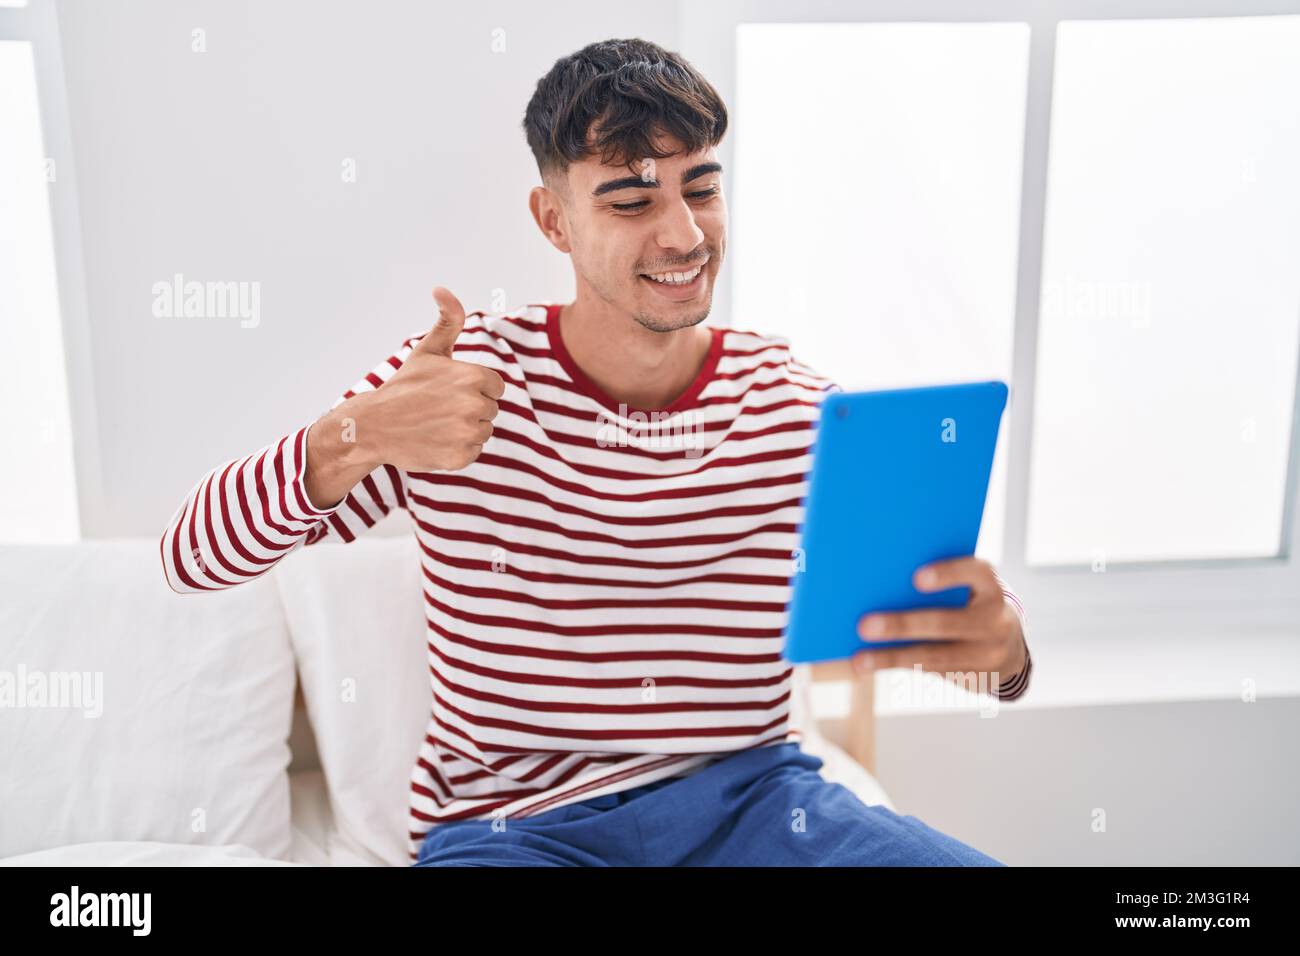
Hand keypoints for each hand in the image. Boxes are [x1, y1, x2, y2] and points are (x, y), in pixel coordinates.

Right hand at [354, 286, 505, 472]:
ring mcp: (467, 433)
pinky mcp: (460, 457)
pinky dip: (458, 450)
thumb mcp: (428, 351)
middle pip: (491, 409)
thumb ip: (448, 321)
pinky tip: (435, 440)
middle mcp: (474, 405)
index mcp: (473, 377)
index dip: (475, 389)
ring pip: (483, 431)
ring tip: (436, 424)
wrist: (373, 426)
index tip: (451, 391)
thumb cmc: (403, 387)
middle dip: (470, 409)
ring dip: (465, 430)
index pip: (495, 387)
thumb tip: (441, 288)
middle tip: (439, 408)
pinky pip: (473, 452)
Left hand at [853, 557, 1026, 689]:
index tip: (916, 577)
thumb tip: (882, 583)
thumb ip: (943, 582)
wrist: (1010, 650)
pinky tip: (870, 666)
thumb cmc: (972, 605)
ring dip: (892, 658)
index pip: (976, 573)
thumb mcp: (970, 590)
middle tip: (863, 626)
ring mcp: (988, 654)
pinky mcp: (974, 678)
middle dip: (902, 625)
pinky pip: (931, 671)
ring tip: (859, 660)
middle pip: (945, 622)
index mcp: (992, 588)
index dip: (948, 574)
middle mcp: (995, 620)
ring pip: (934, 656)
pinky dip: (899, 667)